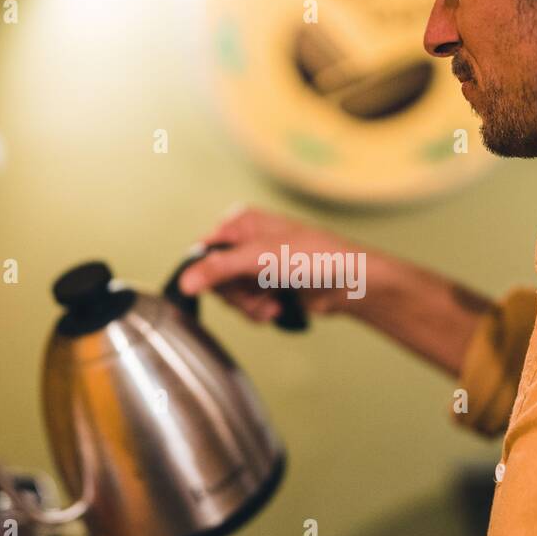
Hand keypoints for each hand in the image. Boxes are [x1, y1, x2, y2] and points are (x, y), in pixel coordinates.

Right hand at [177, 207, 362, 322]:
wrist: (351, 283)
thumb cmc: (315, 258)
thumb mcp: (261, 259)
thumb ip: (219, 269)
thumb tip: (185, 282)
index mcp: (242, 223)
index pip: (203, 251)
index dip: (208, 274)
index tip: (224, 286)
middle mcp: (247, 243)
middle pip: (214, 278)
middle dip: (235, 295)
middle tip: (255, 294)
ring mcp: (258, 268)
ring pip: (231, 297)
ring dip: (249, 307)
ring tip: (271, 304)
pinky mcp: (269, 288)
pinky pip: (247, 306)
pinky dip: (259, 312)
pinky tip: (278, 308)